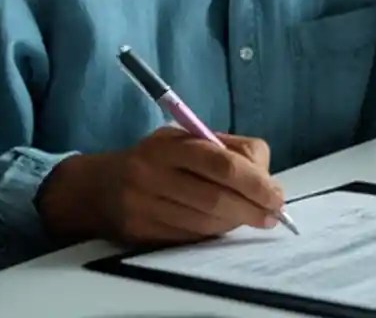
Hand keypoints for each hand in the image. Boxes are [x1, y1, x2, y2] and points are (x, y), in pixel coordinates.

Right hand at [37, 127, 284, 245]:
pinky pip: (189, 236)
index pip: (220, 163)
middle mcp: (153, 174)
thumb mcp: (185, 138)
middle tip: (273, 214)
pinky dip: (215, 232)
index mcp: (169, 145)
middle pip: (215, 196)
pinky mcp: (141, 232)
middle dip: (252, 207)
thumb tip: (266, 177)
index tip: (276, 195)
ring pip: (204, 221)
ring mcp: (144, 205)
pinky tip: (225, 225)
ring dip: (237, 222)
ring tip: (255, 219)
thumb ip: (225, 150)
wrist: (98, 187)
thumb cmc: (156, 158)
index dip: (254, 181)